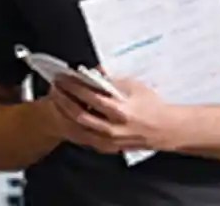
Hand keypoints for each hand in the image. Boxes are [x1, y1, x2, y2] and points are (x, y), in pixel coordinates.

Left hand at [45, 72, 186, 153]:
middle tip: (55, 86)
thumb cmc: (152, 106)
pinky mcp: (107, 148)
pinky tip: (68, 114)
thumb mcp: (135, 86)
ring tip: (57, 98)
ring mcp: (108, 141)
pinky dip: (74, 125)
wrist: (164, 130)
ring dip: (65, 112)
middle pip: (79, 113)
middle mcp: (112, 128)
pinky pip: (85, 137)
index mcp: (120, 111)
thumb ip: (112, 79)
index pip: (90, 96)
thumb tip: (94, 72)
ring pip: (78, 128)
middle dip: (63, 98)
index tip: (64, 77)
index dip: (74, 86)